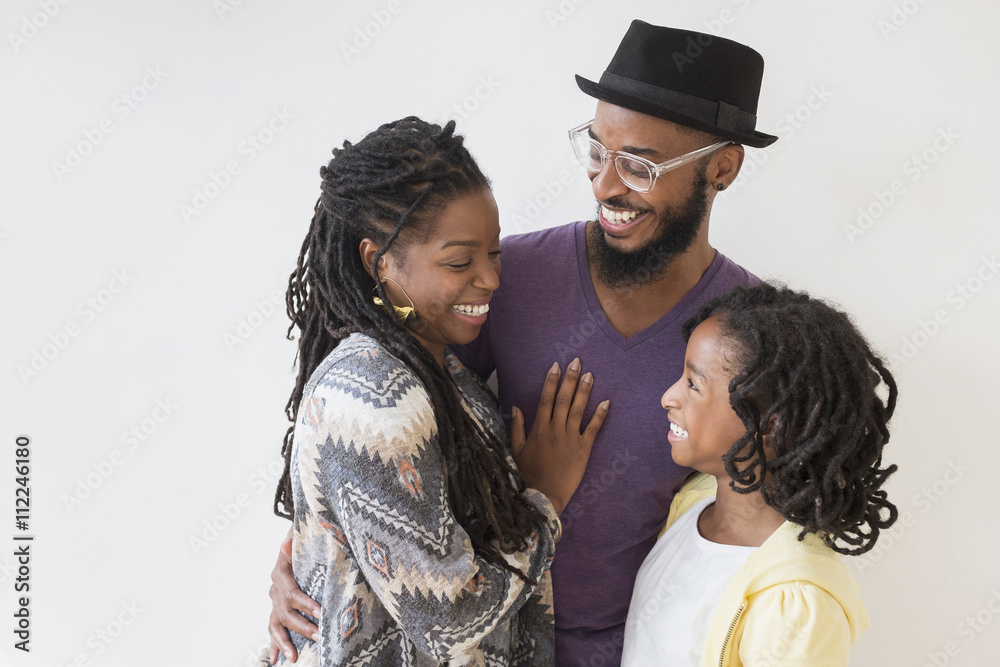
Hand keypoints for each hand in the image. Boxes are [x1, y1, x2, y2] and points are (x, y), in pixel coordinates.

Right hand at [267, 532, 320, 662]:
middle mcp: (275, 589)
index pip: (292, 593)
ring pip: (276, 625)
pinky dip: (274, 646)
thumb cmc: (307, 542)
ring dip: (285, 642)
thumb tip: (287, 540)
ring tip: (293, 657)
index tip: (320, 612)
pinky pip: (273, 630)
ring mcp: (275, 602)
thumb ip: (297, 540)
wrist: (300, 542)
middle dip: (302, 626)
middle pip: (285, 613)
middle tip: (319, 635)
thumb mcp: (305, 539)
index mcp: (280, 572)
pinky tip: (274, 660)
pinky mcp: (278, 611)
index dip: (305, 604)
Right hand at [510, 358, 608, 514]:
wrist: (543, 496)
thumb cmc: (528, 474)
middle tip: (577, 362)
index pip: (546, 399)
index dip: (551, 381)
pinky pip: (593, 430)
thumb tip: (516, 407)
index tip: (557, 366)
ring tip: (590, 375)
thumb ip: (517, 428)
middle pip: (563, 399)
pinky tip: (607, 402)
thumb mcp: (516, 450)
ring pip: (578, 410)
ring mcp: (570, 439)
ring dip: (584, 391)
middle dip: (570, 379)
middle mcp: (555, 430)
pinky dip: (600, 416)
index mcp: (539, 429)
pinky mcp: (583, 450)